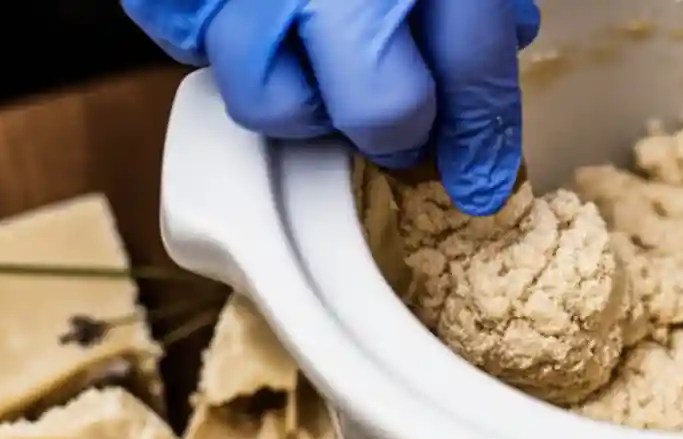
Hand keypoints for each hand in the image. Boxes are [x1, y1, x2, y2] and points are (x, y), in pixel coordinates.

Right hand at [122, 0, 540, 215]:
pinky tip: (238, 8)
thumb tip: (499, 38)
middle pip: (379, 112)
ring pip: (272, 100)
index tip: (479, 178)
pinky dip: (209, 35)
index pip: (473, 75)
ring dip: (301, 100)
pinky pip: (184, 41)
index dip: (481, 140)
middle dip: (396, 131)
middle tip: (399, 124)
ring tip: (312, 64)